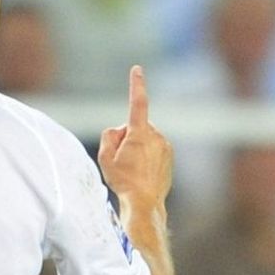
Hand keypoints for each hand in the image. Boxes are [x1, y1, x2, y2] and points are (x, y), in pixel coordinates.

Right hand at [98, 66, 172, 207]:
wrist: (145, 203)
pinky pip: (153, 150)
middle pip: (135, 127)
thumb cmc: (124, 181)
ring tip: (133, 170)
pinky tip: (142, 173)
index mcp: (140, 133)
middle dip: (127, 137)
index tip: (137, 70)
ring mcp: (165, 146)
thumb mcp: (105, 157)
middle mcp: (156, 136)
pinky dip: (146, 157)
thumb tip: (120, 131)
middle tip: (122, 161)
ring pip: (144, 139)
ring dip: (136, 148)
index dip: (136, 85)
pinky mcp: (169, 156)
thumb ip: (109, 136)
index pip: (138, 103)